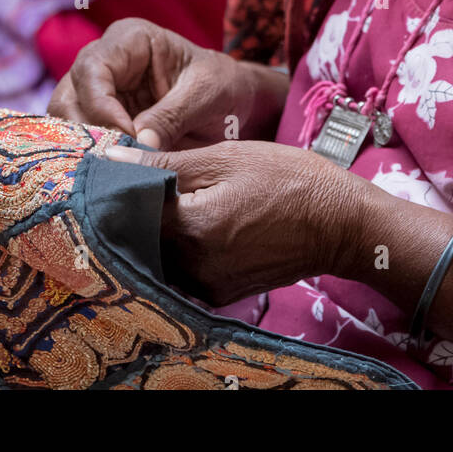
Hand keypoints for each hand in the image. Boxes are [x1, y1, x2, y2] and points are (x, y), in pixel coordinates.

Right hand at [47, 18, 288, 149]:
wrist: (234, 104)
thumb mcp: (206, 95)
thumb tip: (139, 145)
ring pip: (64, 123)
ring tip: (111, 173)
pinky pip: (78, 143)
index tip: (127, 138)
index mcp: (131, 40)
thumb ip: (171, 116)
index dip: (101, 107)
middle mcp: (105, 62)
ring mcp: (98, 94)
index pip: (93, 69)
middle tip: (113, 163)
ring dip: (83, 150)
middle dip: (86, 132)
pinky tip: (108, 178)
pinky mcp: (100, 124)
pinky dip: (89, 161)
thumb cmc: (224, 87)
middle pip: (68, 96)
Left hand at [103, 139, 369, 304]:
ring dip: (160, 230)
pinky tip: (204, 221)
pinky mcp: (219, 295)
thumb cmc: (287, 178)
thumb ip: (166, 162)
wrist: (339, 223)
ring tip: (180, 199)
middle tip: (151, 180)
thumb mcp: (226, 157)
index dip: (122, 185)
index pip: (130, 208)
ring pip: (160, 256)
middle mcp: (192, 267)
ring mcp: (206, 286)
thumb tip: (113, 156)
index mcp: (192, 228)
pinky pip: (183, 269)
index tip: (123, 167)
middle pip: (141, 237)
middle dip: (139, 209)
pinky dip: (183, 246)